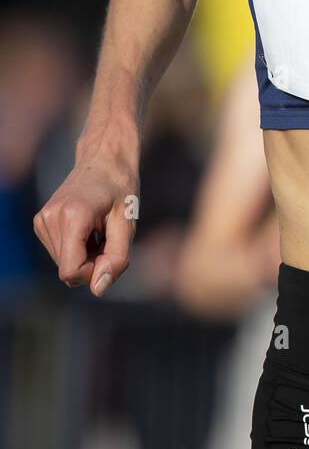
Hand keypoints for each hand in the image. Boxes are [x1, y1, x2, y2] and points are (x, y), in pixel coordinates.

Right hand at [33, 152, 138, 296]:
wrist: (104, 158)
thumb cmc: (121, 189)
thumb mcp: (127, 223)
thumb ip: (116, 258)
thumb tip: (98, 290)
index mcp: (73, 216)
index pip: (71, 271)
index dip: (93, 272)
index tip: (110, 253)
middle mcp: (51, 218)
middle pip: (68, 269)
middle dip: (92, 263)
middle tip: (109, 237)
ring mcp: (42, 219)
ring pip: (64, 264)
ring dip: (85, 255)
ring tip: (99, 230)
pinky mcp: (41, 221)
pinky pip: (60, 253)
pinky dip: (77, 248)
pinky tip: (89, 228)